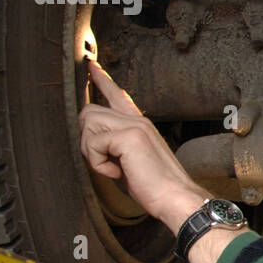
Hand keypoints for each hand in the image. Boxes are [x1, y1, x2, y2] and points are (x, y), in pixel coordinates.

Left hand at [78, 60, 209, 230]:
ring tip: (114, 167)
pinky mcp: (129, 136)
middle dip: (86, 139)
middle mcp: (137, 120)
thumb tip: (94, 144)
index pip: (118, 95)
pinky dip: (99, 164)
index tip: (92, 65)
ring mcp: (134, 125)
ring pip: (88, 124)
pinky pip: (93, 144)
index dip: (102, 80)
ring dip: (92, 152)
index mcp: (140, 125)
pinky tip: (118, 172)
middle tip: (106, 161)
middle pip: (89, 112)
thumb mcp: (131, 161)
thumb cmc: (156, 187)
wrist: (175, 197)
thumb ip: (115, 146)